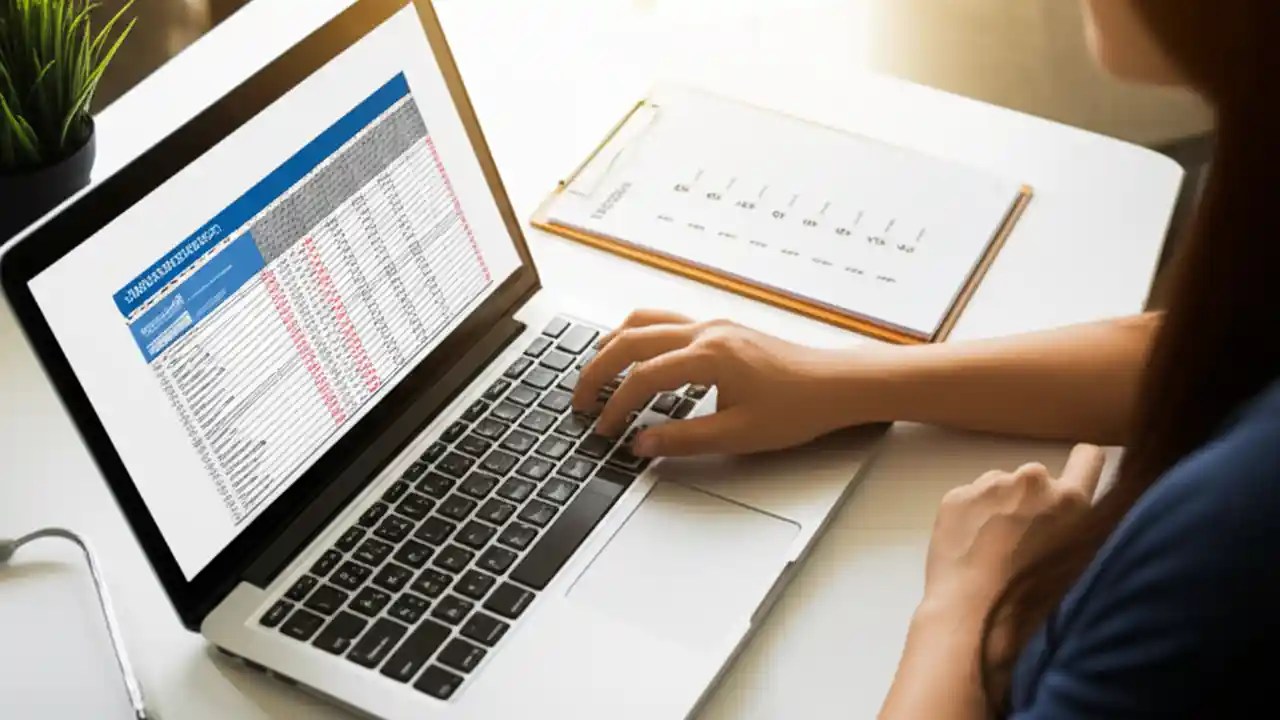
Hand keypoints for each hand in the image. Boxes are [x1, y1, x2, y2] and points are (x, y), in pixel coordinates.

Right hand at [571, 309, 854, 456]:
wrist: (837, 385)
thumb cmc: (798, 407)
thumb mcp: (739, 435)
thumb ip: (684, 440)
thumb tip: (642, 445)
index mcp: (709, 356)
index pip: (643, 377)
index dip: (617, 406)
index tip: (605, 430)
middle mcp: (706, 332)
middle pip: (630, 340)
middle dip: (597, 370)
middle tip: (579, 401)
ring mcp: (713, 326)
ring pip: (644, 322)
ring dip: (613, 346)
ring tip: (595, 375)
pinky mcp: (720, 329)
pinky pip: (664, 321)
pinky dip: (638, 337)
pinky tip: (635, 359)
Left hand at [922, 443, 1105, 613]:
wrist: (972, 610)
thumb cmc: (1033, 598)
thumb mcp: (1077, 560)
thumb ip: (1077, 525)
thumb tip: (1068, 511)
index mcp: (1070, 499)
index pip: (1089, 457)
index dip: (1082, 466)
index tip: (1072, 479)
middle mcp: (1032, 480)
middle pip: (1035, 479)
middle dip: (1030, 498)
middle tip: (1019, 535)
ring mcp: (990, 483)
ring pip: (999, 487)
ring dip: (997, 505)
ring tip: (988, 545)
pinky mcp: (956, 494)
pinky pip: (968, 498)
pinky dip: (968, 516)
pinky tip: (965, 546)